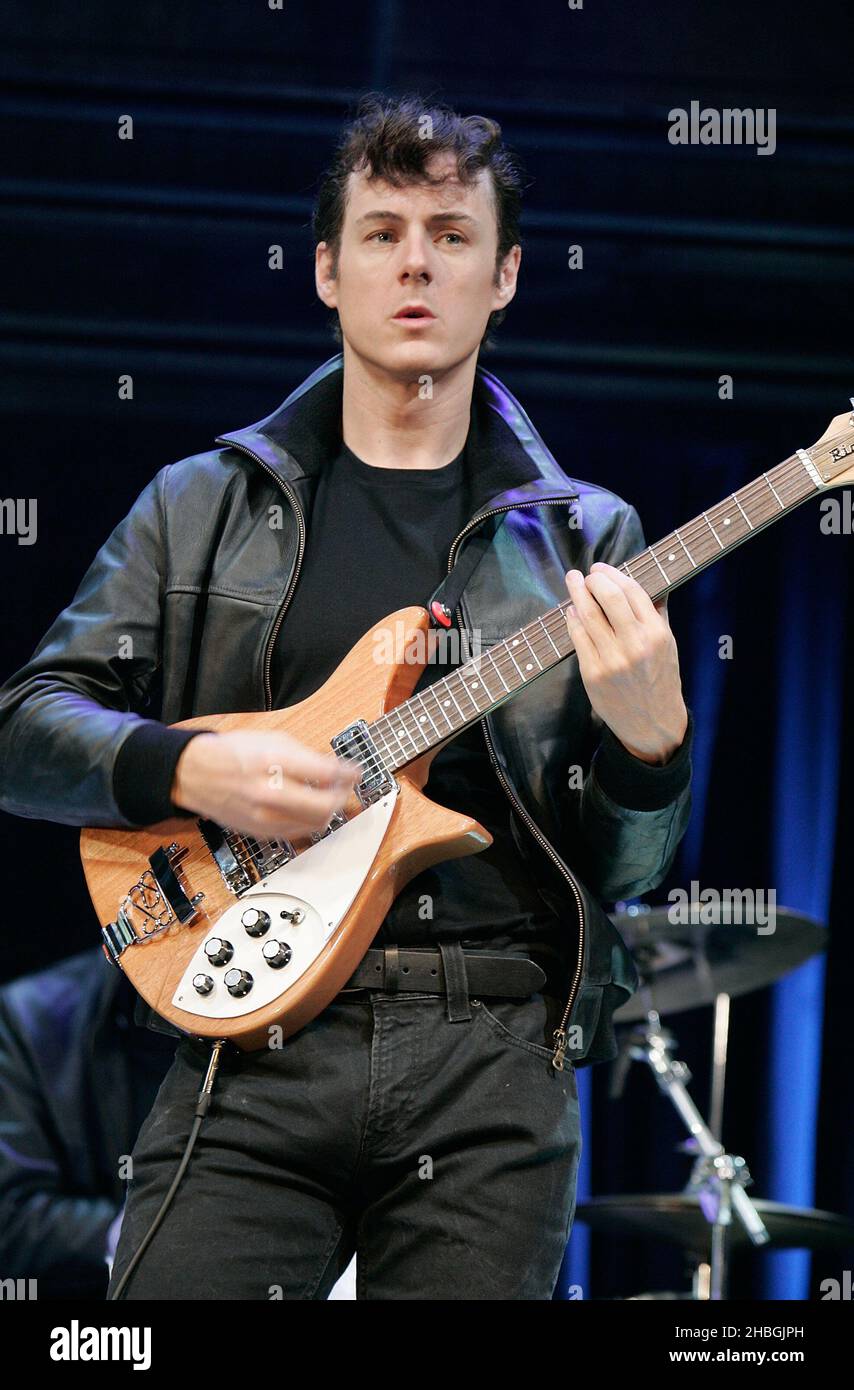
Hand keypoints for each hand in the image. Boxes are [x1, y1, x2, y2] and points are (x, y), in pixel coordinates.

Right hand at [171, 730, 361, 837]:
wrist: (196, 774)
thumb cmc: (233, 754)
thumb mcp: (272, 739)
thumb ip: (306, 756)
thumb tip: (334, 769)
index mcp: (274, 762)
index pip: (326, 773)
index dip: (348, 773)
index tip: (356, 771)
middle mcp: (269, 793)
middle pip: (325, 806)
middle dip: (343, 797)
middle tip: (347, 788)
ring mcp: (264, 817)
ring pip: (314, 824)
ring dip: (329, 811)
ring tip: (331, 798)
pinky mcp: (261, 833)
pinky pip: (298, 833)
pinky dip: (311, 821)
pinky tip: (311, 809)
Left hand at [564, 562, 687, 763]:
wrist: (653, 723)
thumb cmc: (660, 680)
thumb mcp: (668, 645)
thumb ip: (656, 614)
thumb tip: (642, 583)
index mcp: (656, 633)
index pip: (631, 590)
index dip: (612, 574)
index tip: (601, 568)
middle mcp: (634, 644)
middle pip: (607, 597)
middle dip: (592, 579)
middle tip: (586, 575)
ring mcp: (611, 660)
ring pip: (588, 615)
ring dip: (576, 593)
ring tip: (573, 582)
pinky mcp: (592, 673)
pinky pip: (577, 638)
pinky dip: (572, 620)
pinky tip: (571, 612)